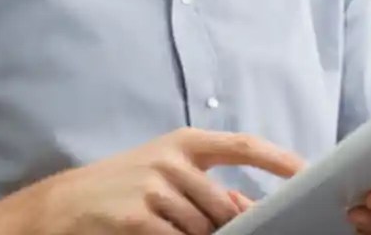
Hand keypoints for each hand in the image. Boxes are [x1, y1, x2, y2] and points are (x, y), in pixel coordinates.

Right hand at [40, 127, 302, 234]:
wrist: (63, 206)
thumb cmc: (124, 187)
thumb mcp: (167, 176)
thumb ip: (210, 189)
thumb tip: (253, 211)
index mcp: (185, 143)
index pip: (244, 145)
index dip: (278, 158)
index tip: (307, 171)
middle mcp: (172, 161)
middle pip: (224, 206)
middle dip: (224, 226)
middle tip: (211, 231)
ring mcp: (154, 188)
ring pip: (203, 229)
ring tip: (165, 227)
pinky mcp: (138, 218)